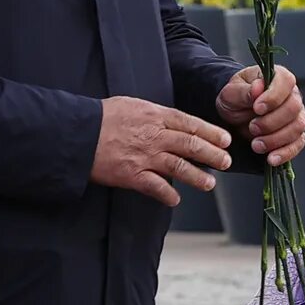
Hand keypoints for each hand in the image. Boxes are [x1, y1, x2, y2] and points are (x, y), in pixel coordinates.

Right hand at [90, 97, 233, 205]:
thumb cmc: (101, 117)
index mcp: (154, 116)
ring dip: (198, 176)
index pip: (190, 124)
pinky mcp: (132, 176)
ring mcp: (144, 157)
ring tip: (210, 183)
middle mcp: (154, 136)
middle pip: (191, 145)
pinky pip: (156, 187)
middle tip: (226, 161)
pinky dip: (168, 194)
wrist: (77, 134)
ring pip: (179, 167)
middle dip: (213, 154)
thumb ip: (154, 114)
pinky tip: (176, 199)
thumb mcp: (132, 105)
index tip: (225, 139)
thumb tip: (170, 122)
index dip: (211, 133)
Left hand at [215, 65, 304, 166]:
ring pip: (297, 128)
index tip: (256, 108)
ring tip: (256, 145)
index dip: (273, 97)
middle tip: (252, 127)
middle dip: (271, 122)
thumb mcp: (230, 92)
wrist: (233, 113)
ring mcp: (296, 116)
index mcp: (278, 78)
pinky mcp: (294, 135)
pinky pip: (297, 144)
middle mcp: (292, 96)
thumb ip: (243, 91)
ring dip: (276, 139)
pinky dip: (285, 153)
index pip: (286, 83)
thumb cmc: (235, 97)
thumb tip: (258, 88)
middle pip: (293, 109)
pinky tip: (271, 159)